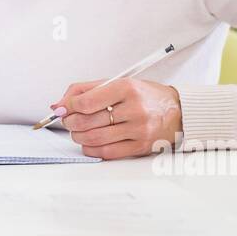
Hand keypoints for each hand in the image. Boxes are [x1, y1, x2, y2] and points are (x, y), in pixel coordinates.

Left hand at [52, 78, 182, 158]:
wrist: (178, 111)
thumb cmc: (145, 96)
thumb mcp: (118, 83)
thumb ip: (86, 90)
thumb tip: (59, 104)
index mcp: (126, 88)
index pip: (87, 101)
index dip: (68, 106)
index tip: (63, 108)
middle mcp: (134, 109)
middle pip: (88, 121)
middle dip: (70, 122)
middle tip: (68, 120)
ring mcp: (138, 130)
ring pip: (95, 138)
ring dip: (78, 136)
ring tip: (77, 131)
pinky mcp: (140, 146)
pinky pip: (107, 152)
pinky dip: (91, 149)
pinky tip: (88, 143)